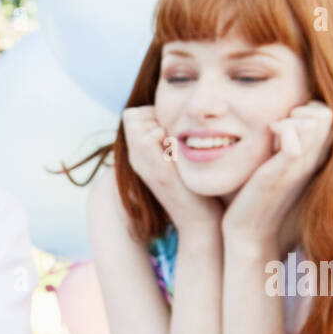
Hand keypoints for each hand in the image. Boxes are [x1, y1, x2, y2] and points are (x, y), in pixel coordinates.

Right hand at [121, 105, 222, 232]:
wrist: (200, 221)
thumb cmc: (196, 188)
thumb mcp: (176, 157)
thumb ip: (170, 138)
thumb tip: (176, 118)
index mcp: (140, 155)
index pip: (133, 115)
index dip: (151, 112)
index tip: (171, 128)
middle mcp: (136, 159)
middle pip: (133, 116)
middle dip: (155, 116)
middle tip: (175, 137)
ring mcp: (144, 166)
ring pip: (137, 123)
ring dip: (160, 125)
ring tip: (177, 145)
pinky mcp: (158, 172)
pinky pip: (148, 138)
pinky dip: (165, 135)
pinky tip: (180, 150)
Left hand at [221, 101, 332, 241]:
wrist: (247, 233)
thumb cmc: (257, 198)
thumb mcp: (278, 167)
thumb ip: (286, 145)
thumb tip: (280, 121)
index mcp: (314, 158)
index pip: (331, 117)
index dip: (311, 109)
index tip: (287, 122)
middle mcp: (312, 161)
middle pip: (328, 114)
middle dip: (303, 108)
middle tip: (279, 124)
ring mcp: (299, 168)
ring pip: (316, 122)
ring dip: (291, 118)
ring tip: (272, 132)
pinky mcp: (278, 175)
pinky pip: (294, 142)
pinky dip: (282, 130)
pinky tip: (268, 139)